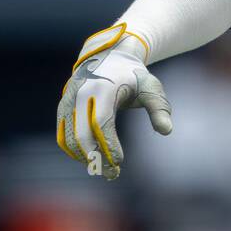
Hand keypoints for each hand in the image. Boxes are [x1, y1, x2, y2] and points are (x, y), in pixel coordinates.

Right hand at [56, 24, 171, 180]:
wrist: (110, 56)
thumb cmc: (134, 76)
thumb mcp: (151, 88)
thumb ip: (159, 109)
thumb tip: (166, 131)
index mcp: (103, 88)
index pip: (101, 123)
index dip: (109, 145)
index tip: (120, 161)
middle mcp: (81, 94)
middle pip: (82, 134)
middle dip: (96, 157)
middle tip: (112, 174)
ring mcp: (68, 101)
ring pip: (69, 138)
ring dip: (84, 158)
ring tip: (104, 169)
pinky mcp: (63, 107)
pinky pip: (63, 135)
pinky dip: (75, 150)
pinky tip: (91, 159)